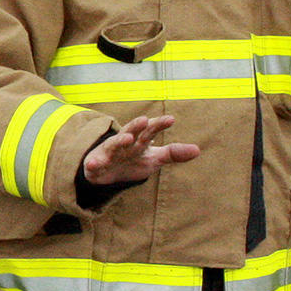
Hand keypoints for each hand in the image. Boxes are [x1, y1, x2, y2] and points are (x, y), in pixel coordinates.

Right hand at [81, 113, 200, 184]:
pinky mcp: (97, 163)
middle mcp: (125, 143)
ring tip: (127, 138)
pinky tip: (93, 164)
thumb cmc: (133, 160)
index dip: (159, 125)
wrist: (107, 171)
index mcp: (140, 141)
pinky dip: (94, 163)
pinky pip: (95, 164)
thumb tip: (198, 150)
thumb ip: (173, 153)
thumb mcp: (154, 158)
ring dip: (119, 140)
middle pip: (132, 132)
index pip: (151, 131)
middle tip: (144, 120)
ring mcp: (110, 152)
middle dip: (137, 127)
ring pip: (114, 144)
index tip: (171, 120)